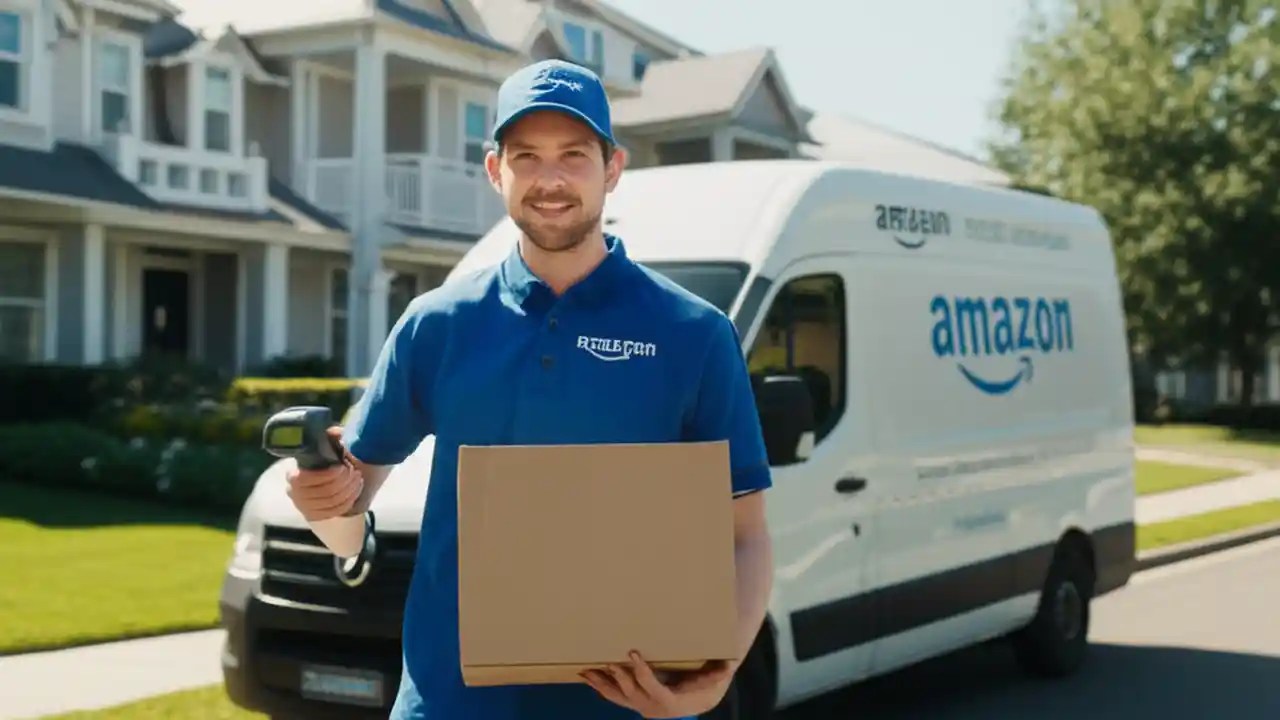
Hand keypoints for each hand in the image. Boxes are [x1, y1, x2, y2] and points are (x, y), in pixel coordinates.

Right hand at [285, 427, 363, 521]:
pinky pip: (332, 512)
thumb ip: (332, 436)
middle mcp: (294, 492)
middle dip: (343, 482)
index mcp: (294, 473)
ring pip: (329, 502)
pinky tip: (355, 491)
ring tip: (358, 479)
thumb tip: (335, 432)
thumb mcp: (332, 444)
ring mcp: (304, 505)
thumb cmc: (331, 458)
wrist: (336, 478)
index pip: (302, 480)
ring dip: (349, 490)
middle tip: (355, 472)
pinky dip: (348, 501)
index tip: (343, 466)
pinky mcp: (314, 515)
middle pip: (321, 492)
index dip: (325, 475)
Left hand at [581, 651, 734, 718]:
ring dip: (600, 684)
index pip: (651, 686)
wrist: (699, 701)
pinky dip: (601, 687)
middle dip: (617, 676)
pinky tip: (589, 677)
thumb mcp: (715, 679)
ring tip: (585, 671)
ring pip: (617, 697)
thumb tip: (730, 662)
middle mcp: (651, 707)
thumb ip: (720, 671)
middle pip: (630, 692)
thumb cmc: (705, 685)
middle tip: (605, 660)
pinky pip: (614, 697)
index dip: (641, 671)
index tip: (632, 653)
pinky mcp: (634, 703)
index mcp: (668, 700)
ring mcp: (640, 706)